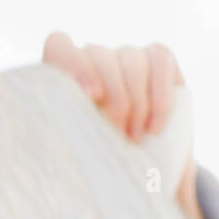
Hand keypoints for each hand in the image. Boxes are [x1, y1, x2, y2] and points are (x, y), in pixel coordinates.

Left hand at [41, 33, 203, 218]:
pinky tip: (156, 127)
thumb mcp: (78, 159)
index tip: (90, 96)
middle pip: (99, 56)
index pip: (59, 45)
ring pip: (131, 60)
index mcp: (65, 77)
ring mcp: (127, 54)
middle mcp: (94, 58)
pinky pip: (160, 60)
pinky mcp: (158, 57)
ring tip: (135, 140)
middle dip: (112, 100)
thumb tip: (58, 153)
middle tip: (118, 136)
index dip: (72, 63)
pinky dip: (160, 95)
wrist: (146, 173)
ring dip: (137, 103)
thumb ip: (67, 144)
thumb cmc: (102, 168)